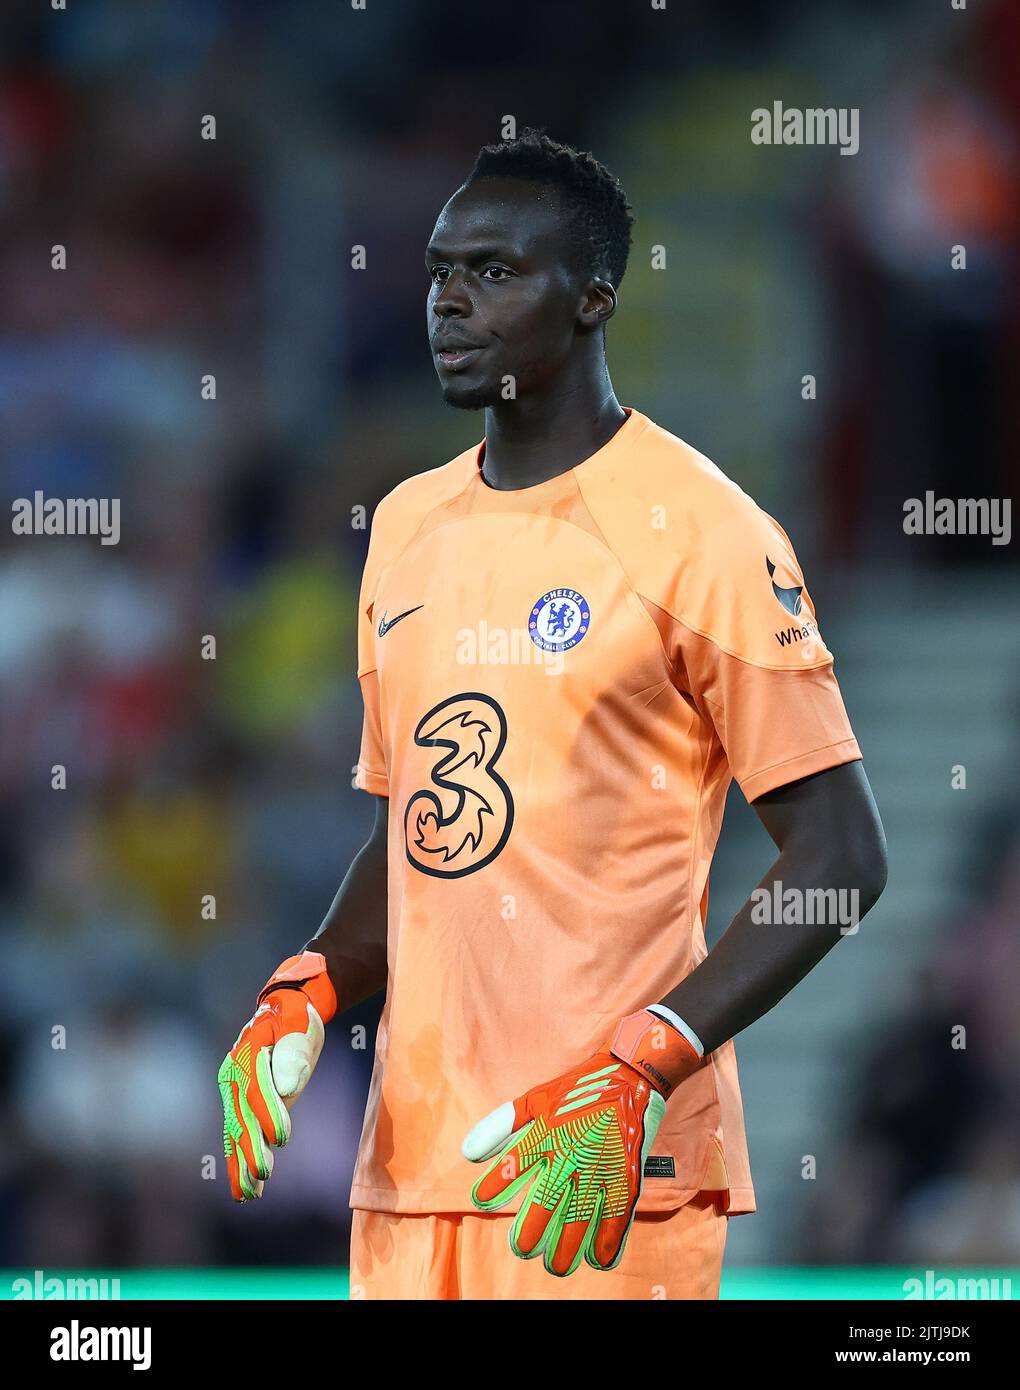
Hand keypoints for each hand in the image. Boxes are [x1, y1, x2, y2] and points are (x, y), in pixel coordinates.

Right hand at [217, 951, 335, 1201]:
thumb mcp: (297, 1024)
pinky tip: (248, 1188)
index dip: (269, 1114)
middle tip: (262, 1174)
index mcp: (247, 1054)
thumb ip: (293, 1050)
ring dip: (241, 1163)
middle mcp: (234, 1077)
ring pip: (236, 1133)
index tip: (281, 1139)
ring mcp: (235, 1094)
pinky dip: (240, 1161)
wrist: (283, 1011)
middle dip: (251, 1147)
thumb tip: (288, 1086)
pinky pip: (239, 1136)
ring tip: (250, 1193)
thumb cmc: (294, 1018)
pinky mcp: (243, 1107)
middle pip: (242, 1116)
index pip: (257, 1089)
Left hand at [462, 1010, 701, 1275]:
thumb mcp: (536, 1099)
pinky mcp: (626, 1173)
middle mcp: (572, 1151)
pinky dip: (607, 1240)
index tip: (480, 1202)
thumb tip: (467, 1153)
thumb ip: (501, 1125)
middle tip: (522, 1249)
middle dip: (532, 1231)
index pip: (513, 1164)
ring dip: (567, 1246)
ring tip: (554, 1266)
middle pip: (547, 1201)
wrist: (631, 1076)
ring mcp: (600, 1165)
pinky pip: (616, 1214)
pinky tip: (598, 1259)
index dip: (494, 1186)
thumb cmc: (577, 1090)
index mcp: (547, 1131)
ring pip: (580, 1216)